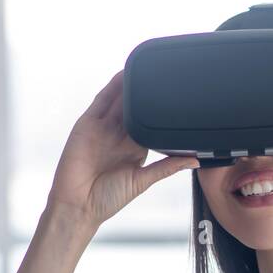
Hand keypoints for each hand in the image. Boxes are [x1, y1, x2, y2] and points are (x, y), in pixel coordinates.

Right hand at [46, 71, 198, 229]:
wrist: (79, 205)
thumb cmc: (108, 199)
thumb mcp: (143, 181)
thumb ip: (166, 167)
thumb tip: (194, 160)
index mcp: (134, 148)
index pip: (150, 122)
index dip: (160, 109)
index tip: (177, 96)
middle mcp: (118, 136)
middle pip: (134, 107)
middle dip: (146, 92)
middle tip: (165, 73)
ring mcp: (102, 128)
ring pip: (118, 100)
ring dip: (130, 84)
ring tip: (145, 66)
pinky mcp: (87, 125)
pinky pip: (100, 102)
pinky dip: (111, 88)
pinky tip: (122, 76)